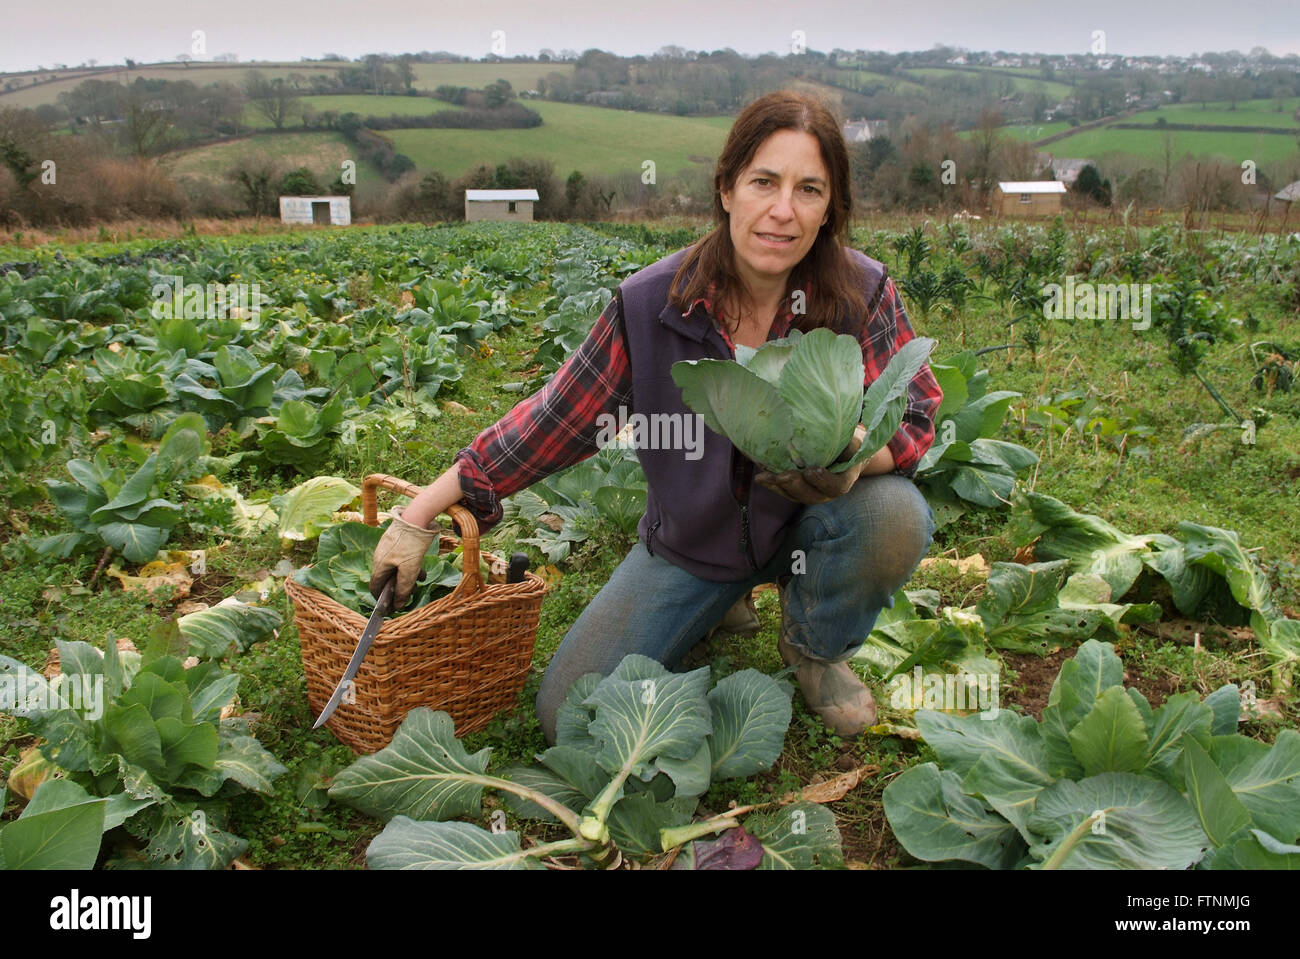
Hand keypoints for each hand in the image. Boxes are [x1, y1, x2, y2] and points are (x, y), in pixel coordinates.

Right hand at [369, 506, 441, 606]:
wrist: (417, 517)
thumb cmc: (411, 545)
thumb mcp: (409, 571)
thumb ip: (403, 589)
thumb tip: (398, 605)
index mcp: (379, 564)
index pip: (375, 587)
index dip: (382, 599)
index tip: (392, 607)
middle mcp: (381, 557)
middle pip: (387, 579)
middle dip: (400, 587)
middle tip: (413, 591)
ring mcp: (389, 549)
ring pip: (397, 569)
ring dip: (408, 577)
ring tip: (421, 578)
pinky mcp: (397, 543)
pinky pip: (402, 560)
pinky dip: (410, 566)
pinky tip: (422, 568)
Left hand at [755, 425, 870, 504]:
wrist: (844, 454)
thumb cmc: (850, 445)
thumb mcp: (854, 442)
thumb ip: (848, 444)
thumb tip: (836, 433)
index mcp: (843, 481)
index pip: (836, 486)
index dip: (823, 481)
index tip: (812, 470)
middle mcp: (826, 492)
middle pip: (811, 495)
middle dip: (795, 486)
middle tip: (782, 476)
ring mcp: (811, 493)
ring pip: (794, 495)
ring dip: (778, 487)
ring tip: (764, 478)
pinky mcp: (797, 490)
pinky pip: (784, 491)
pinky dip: (771, 485)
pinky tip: (760, 477)